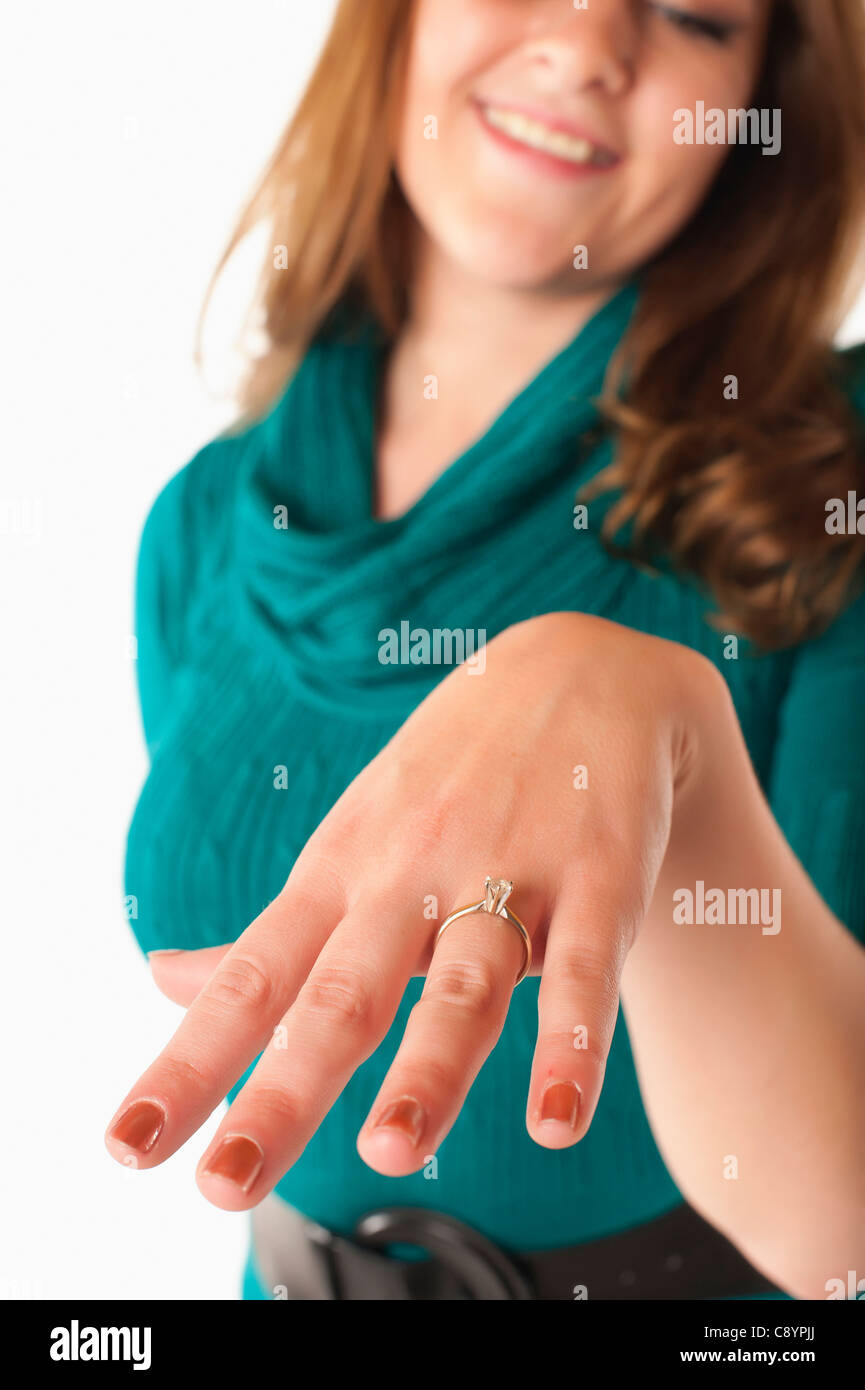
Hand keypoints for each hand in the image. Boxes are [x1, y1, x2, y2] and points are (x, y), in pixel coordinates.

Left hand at [106, 612, 721, 1209]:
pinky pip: (585, 965)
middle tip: (225, 1183)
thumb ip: (271, 935)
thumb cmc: (447, 777)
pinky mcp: (598, 874)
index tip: (130, 1144)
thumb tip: (162, 982)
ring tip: (389, 1150)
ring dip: (426, 1068)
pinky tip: (558, 1117)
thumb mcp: (348, 841)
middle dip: (283, 1090)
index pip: (252, 977)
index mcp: (341, 874)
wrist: (580, 670)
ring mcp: (506, 870)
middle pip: (340, 992)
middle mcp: (410, 875)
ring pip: (464, 982)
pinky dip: (574, 1042)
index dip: (189, 1060)